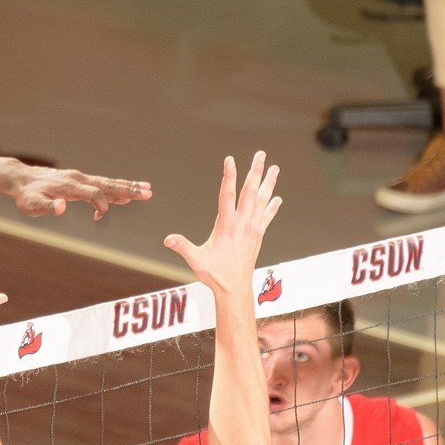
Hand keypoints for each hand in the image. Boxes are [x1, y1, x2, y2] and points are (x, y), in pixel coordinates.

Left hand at [8, 166, 151, 219]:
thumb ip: (46, 206)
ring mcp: (80, 179)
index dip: (100, 205)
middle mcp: (78, 179)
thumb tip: (61, 207)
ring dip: (127, 187)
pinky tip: (126, 193)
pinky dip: (116, 187)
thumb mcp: (31, 204)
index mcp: (69, 185)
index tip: (99, 217)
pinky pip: (101, 184)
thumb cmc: (26, 195)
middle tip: (148, 192)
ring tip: (146, 189)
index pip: (93, 193)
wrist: (21, 179)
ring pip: (107, 182)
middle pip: (107, 184)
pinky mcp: (79, 181)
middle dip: (128, 189)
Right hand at [165, 153, 281, 299]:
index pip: (227, 195)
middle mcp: (242, 224)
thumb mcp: (196, 260)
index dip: (229, 176)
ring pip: (262, 201)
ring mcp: (252, 230)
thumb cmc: (215, 275)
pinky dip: (272, 207)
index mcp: (226, 226)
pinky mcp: (258, 237)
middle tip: (260, 155)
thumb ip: (183, 247)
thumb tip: (168, 239)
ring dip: (268, 183)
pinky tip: (277, 198)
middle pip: (250, 192)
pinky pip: (267, 217)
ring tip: (274, 168)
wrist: (235, 289)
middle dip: (255, 172)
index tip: (229, 160)